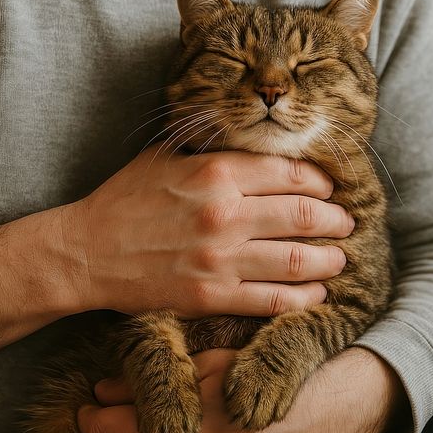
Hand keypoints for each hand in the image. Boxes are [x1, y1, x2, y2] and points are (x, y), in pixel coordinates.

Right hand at [71, 147, 353, 317]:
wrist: (86, 252)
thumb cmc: (124, 200)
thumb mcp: (164, 155)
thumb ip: (210, 143)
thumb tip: (250, 132)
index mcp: (216, 172)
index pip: (292, 173)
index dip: (323, 183)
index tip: (330, 190)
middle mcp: (224, 214)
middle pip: (306, 215)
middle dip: (337, 221)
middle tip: (346, 224)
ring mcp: (220, 259)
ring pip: (299, 261)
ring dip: (330, 260)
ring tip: (339, 259)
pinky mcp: (211, 297)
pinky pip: (274, 300)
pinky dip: (305, 298)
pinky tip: (317, 294)